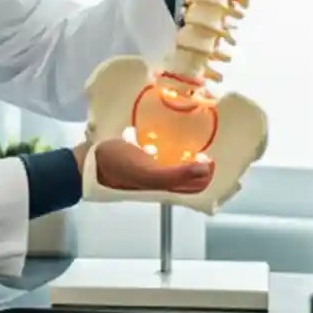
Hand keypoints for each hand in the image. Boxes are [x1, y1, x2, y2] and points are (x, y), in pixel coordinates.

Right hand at [72, 139, 213, 192]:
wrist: (87, 162)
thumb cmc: (117, 168)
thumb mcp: (148, 173)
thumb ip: (176, 175)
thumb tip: (205, 169)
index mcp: (168, 186)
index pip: (200, 183)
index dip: (213, 173)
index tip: (225, 153)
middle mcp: (163, 178)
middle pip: (191, 171)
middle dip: (204, 158)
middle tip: (217, 135)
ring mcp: (152, 166)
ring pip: (177, 158)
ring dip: (188, 147)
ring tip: (199, 128)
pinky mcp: (142, 154)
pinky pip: (162, 147)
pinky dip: (169, 139)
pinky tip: (170, 126)